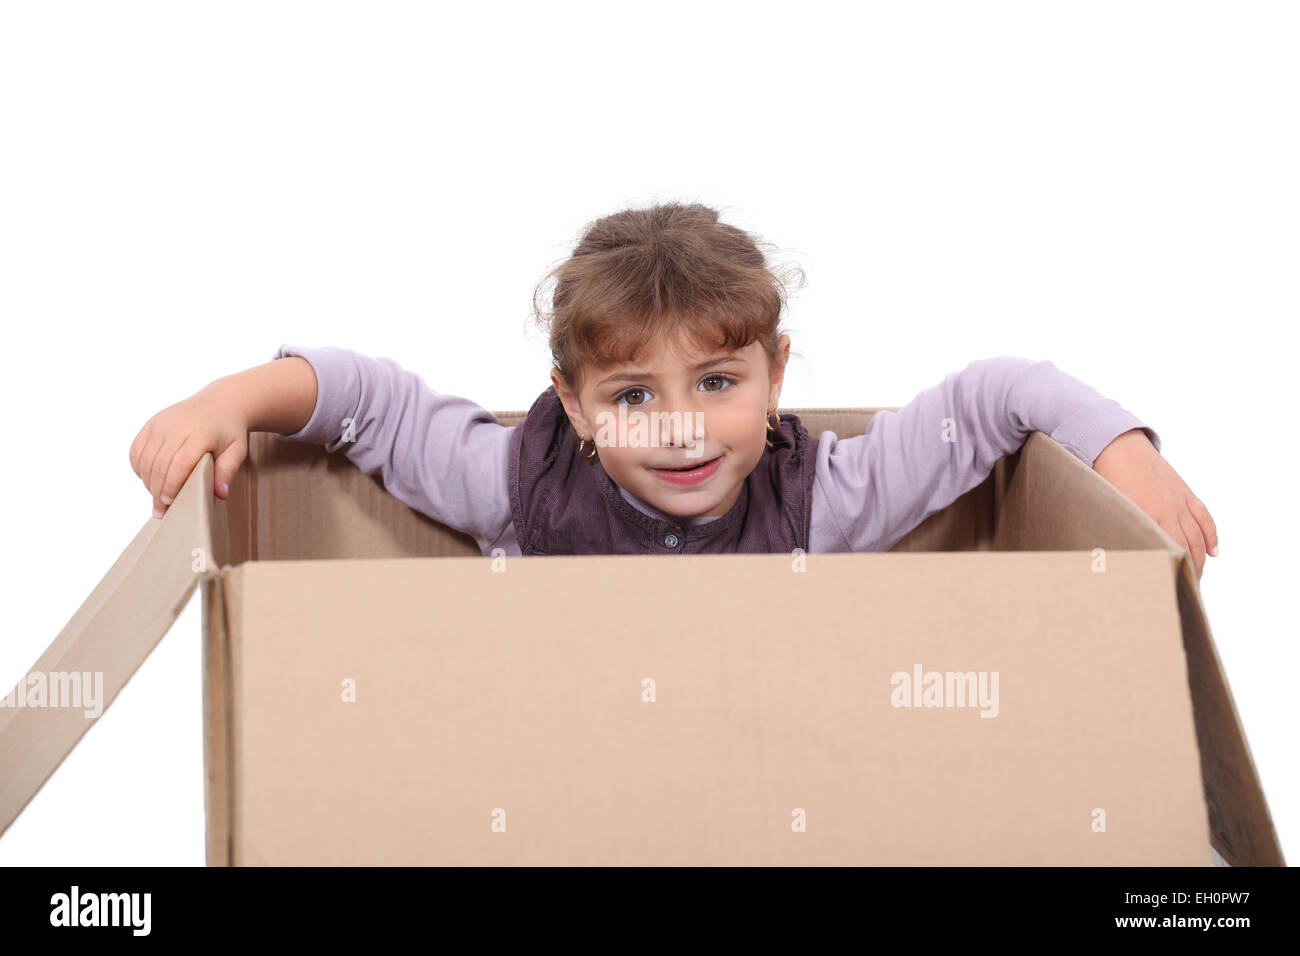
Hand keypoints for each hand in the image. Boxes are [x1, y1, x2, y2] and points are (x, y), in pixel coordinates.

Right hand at [128, 381, 249, 517]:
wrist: (219, 403)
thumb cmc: (229, 431)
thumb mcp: (237, 450)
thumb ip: (227, 471)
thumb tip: (220, 494)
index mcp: (199, 434)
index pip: (179, 464)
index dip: (171, 485)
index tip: (168, 503)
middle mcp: (176, 426)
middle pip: (159, 464)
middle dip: (157, 490)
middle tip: (160, 509)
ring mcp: (161, 424)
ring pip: (145, 459)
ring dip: (147, 481)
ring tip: (156, 496)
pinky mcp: (151, 423)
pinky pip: (137, 449)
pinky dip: (139, 466)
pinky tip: (148, 478)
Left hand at [1092, 428, 1218, 579]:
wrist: (1116, 444)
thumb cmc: (1104, 476)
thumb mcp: (1109, 506)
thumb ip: (1118, 528)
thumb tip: (1108, 556)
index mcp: (1147, 515)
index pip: (1166, 551)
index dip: (1170, 571)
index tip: (1168, 588)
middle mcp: (1168, 509)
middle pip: (1187, 547)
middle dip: (1189, 570)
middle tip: (1185, 590)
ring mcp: (1179, 500)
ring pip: (1197, 536)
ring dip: (1201, 559)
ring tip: (1198, 577)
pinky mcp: (1184, 491)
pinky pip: (1203, 516)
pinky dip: (1211, 535)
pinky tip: (1214, 551)